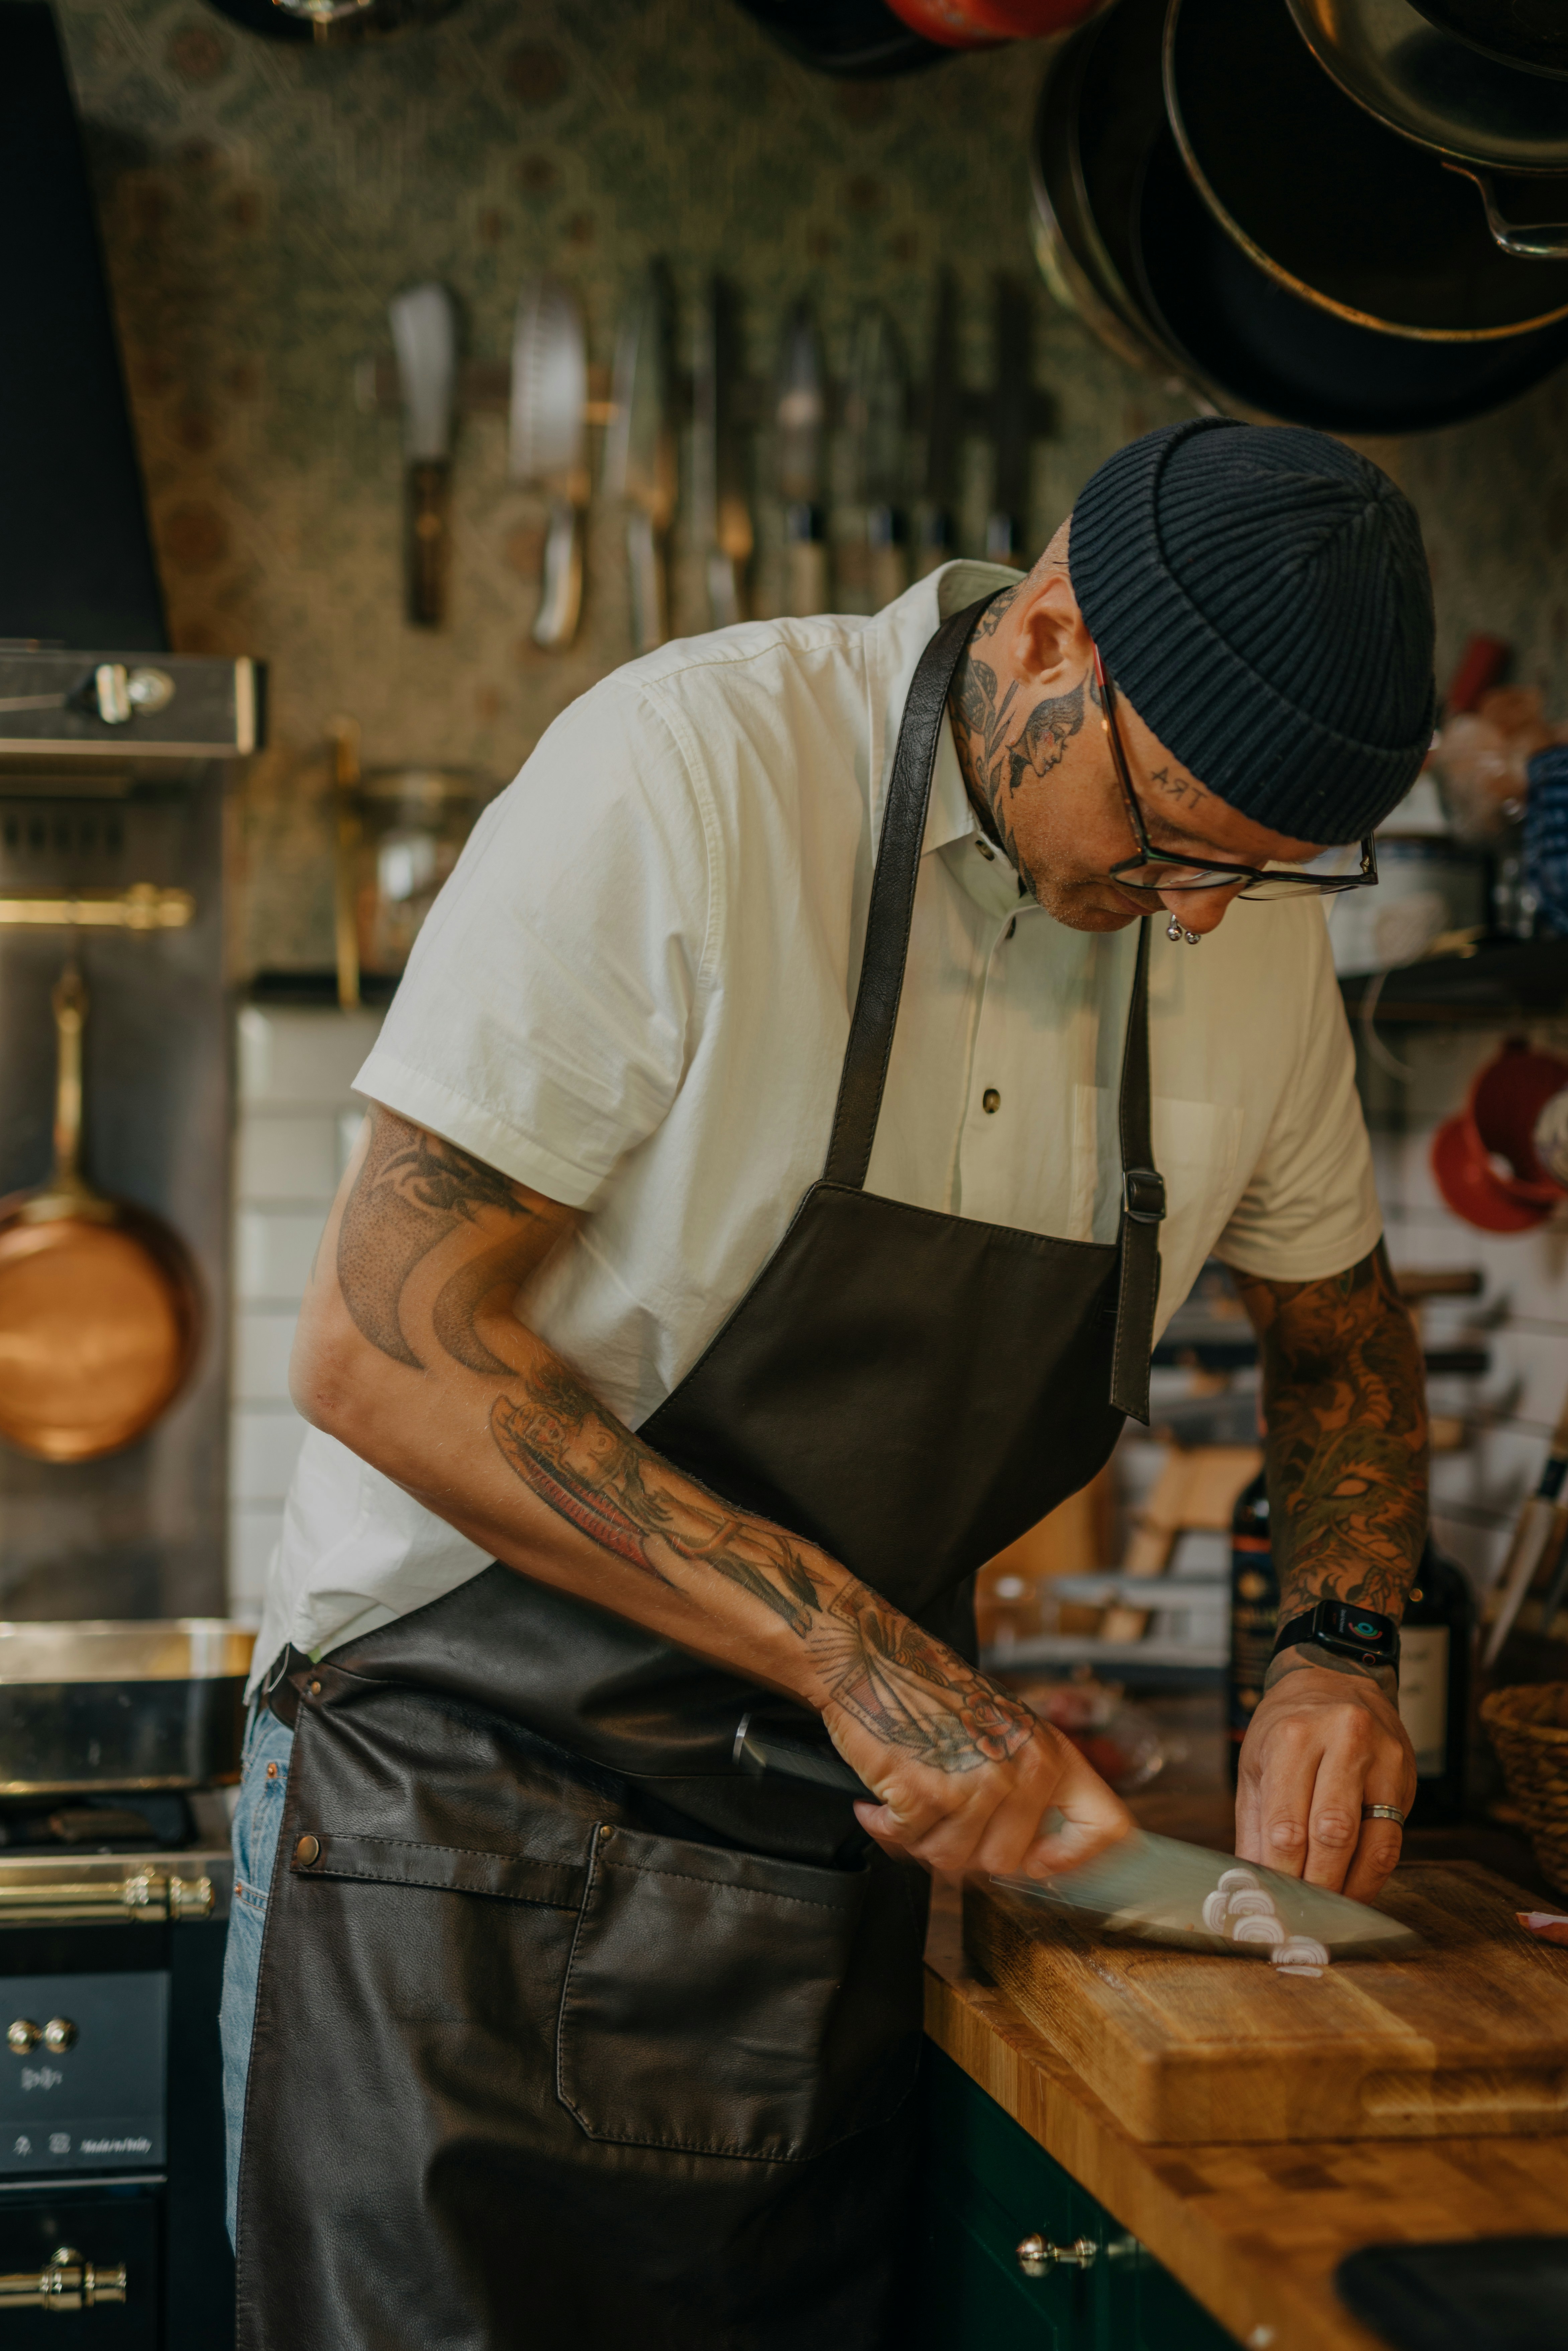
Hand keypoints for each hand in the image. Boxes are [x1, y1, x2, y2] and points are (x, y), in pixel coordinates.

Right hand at [825, 1693, 1133, 1880]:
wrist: (873, 1656)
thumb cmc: (932, 1691)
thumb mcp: (1004, 1728)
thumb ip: (1029, 1787)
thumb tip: (1038, 1855)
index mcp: (1049, 1753)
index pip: (1103, 1827)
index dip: (1074, 1859)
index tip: (1040, 1863)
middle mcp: (1021, 1771)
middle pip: (1006, 1861)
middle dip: (966, 1848)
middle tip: (940, 1815)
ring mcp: (975, 1784)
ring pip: (953, 1859)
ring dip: (923, 1837)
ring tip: (910, 1797)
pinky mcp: (926, 1793)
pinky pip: (910, 1843)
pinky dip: (888, 1826)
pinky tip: (882, 1799)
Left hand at [1236, 1660, 1415, 1901]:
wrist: (1333, 1681)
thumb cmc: (1287, 1728)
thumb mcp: (1256, 1766)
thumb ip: (1254, 1829)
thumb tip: (1250, 1885)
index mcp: (1292, 1738)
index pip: (1286, 1825)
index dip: (1280, 1875)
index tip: (1272, 1905)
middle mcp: (1340, 1741)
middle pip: (1331, 1834)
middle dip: (1316, 1885)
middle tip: (1302, 1916)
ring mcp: (1379, 1758)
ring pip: (1369, 1842)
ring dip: (1348, 1887)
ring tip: (1329, 1911)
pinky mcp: (1404, 1776)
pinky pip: (1392, 1840)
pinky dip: (1373, 1875)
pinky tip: (1355, 1890)